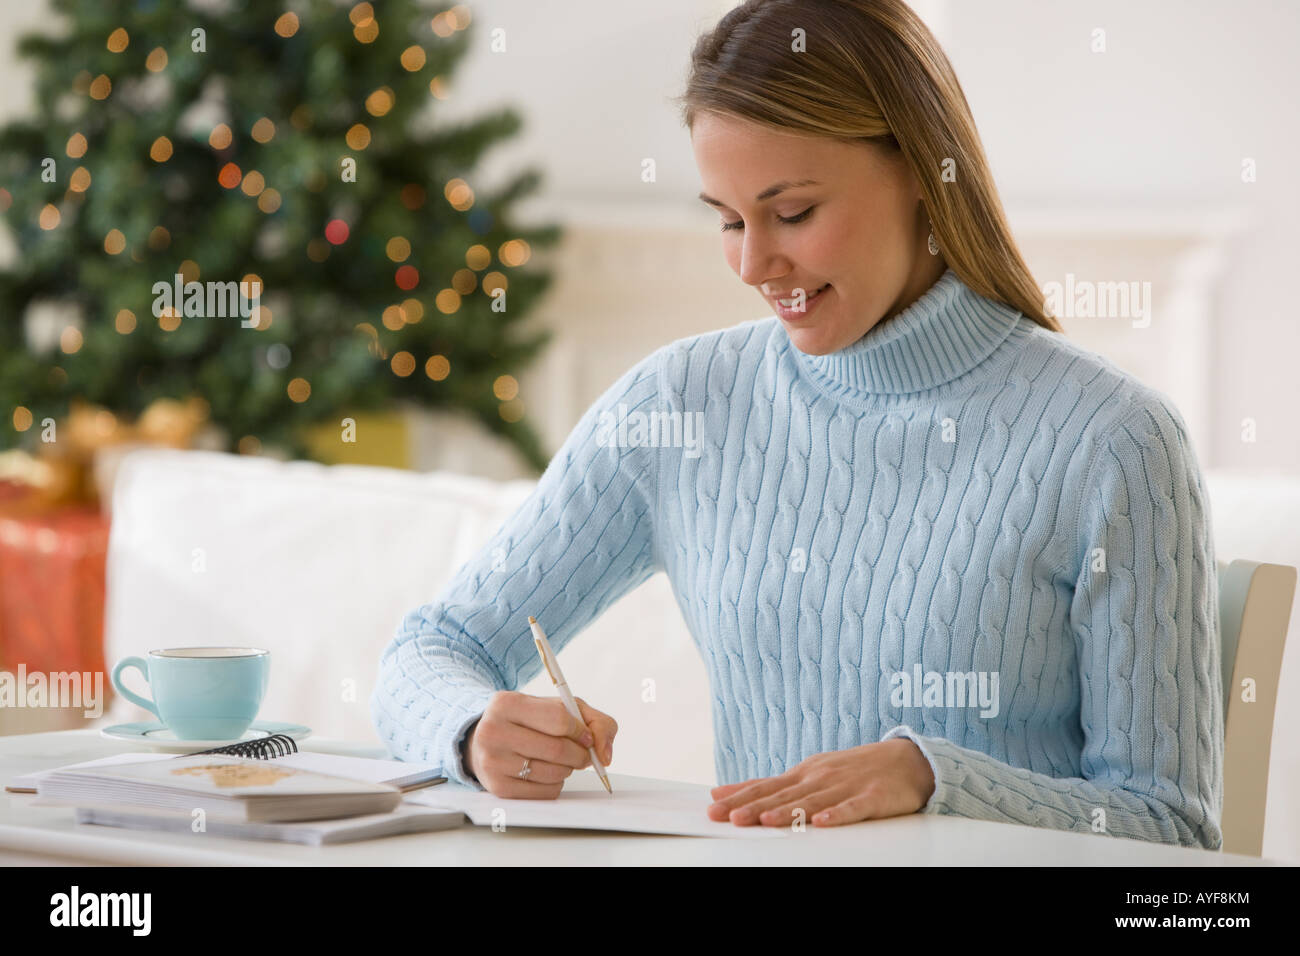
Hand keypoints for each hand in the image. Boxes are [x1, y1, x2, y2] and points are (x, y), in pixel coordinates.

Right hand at [463, 690, 615, 798]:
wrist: (484, 740)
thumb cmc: (527, 722)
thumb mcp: (556, 707)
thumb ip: (593, 721)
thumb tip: (605, 754)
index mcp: (507, 703)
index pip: (559, 719)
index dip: (581, 731)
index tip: (586, 737)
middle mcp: (494, 731)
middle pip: (557, 749)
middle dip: (580, 755)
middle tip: (583, 754)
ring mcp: (492, 761)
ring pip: (553, 773)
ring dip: (568, 770)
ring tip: (562, 761)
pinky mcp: (497, 787)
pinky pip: (544, 791)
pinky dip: (556, 784)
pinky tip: (548, 773)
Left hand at [706, 738, 935, 826]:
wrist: (907, 759)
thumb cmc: (851, 770)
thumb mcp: (808, 773)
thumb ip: (768, 785)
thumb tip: (722, 792)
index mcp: (803, 773)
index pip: (766, 786)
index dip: (740, 798)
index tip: (713, 808)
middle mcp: (820, 778)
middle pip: (784, 795)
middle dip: (755, 807)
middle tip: (730, 818)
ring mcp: (846, 786)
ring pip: (813, 802)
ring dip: (789, 812)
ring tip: (765, 821)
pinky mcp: (873, 797)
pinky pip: (853, 809)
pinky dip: (838, 815)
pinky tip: (822, 823)